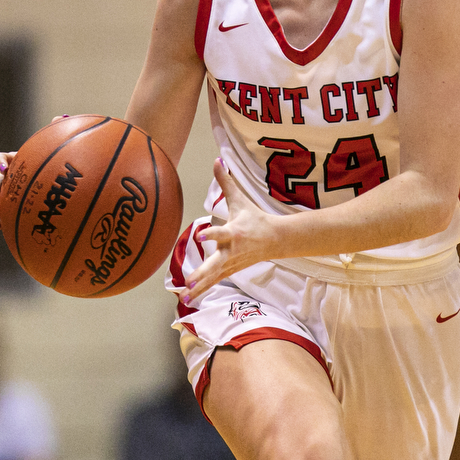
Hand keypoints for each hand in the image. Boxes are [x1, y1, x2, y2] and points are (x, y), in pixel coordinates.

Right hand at [0, 116, 71, 233]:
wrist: (58, 176)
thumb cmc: (54, 159)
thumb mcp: (54, 147)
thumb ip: (56, 134)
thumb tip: (61, 118)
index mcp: (16, 161)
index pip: (1, 158)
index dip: (0, 162)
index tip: (5, 169)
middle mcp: (10, 178)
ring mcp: (12, 194)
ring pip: (0, 205)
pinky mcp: (17, 208)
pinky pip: (9, 218)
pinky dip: (3, 225)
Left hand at [183, 160, 277, 299]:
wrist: (276, 240)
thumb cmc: (255, 218)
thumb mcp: (240, 199)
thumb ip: (226, 181)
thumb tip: (217, 160)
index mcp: (235, 232)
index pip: (221, 233)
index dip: (211, 234)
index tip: (200, 235)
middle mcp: (232, 251)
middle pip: (216, 264)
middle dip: (202, 274)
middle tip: (188, 281)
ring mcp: (231, 263)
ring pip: (213, 277)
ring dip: (199, 287)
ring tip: (184, 296)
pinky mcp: (229, 270)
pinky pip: (214, 282)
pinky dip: (201, 291)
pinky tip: (186, 299)